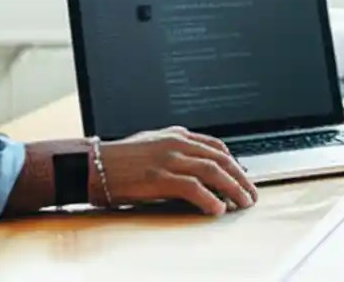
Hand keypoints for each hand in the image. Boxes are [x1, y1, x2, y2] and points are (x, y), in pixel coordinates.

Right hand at [98, 126, 258, 215]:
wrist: (91, 165)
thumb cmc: (119, 157)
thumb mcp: (152, 142)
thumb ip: (174, 146)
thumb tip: (196, 158)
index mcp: (177, 135)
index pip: (217, 146)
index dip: (235, 163)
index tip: (243, 177)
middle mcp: (177, 144)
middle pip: (221, 159)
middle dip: (241, 178)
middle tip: (251, 193)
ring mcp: (169, 159)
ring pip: (213, 171)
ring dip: (233, 188)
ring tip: (243, 202)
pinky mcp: (159, 177)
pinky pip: (194, 187)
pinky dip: (210, 198)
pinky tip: (218, 208)